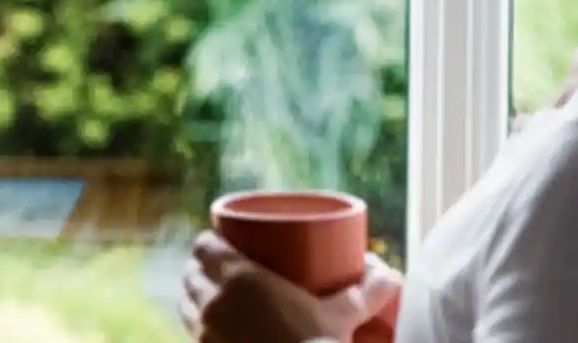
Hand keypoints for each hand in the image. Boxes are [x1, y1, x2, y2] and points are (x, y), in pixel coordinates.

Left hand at [180, 231, 401, 342]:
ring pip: (185, 304)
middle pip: (191, 273)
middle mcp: (212, 301)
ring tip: (211, 299)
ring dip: (194, 298)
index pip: (204, 247)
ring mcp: (203, 331)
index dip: (208, 243)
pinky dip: (196, 328)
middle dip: (200, 269)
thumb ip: (366, 292)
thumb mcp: (343, 316)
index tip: (220, 244)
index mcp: (238, 277)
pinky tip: (209, 330)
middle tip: (219, 271)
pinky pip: (190, 334)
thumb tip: (391, 274)